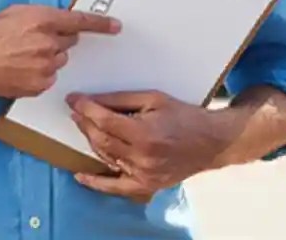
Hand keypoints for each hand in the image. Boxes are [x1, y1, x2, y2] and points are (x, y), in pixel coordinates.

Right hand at [0, 5, 119, 98]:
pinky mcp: (41, 84)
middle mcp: (49, 42)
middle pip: (69, 42)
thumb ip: (40, 16)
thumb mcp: (15, 13)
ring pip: (58, 60)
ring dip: (47, 58)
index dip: (101, 24)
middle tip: (33, 42)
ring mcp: (46, 65)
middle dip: (56, 41)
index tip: (115, 26)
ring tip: (21, 57)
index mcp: (43, 20)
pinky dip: (38, 74)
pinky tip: (20, 70)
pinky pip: (49, 78)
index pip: (80, 21)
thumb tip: (54, 21)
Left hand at [67, 90, 230, 202]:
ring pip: (106, 157)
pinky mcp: (147, 185)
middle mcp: (142, 157)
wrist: (212, 142)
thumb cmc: (184, 116)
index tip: (73, 99)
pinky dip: (97, 182)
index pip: (105, 121)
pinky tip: (80, 175)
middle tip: (75, 110)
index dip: (85, 108)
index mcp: (145, 133)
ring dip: (90, 140)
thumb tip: (91, 100)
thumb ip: (120, 100)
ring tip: (83, 126)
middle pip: (102, 139)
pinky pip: (116, 186)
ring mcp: (144, 174)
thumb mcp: (153, 99)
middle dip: (85, 122)